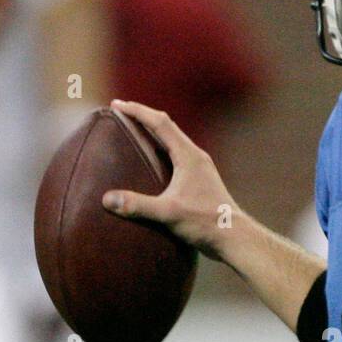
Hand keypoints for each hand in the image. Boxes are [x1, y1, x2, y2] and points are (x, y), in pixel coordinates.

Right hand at [102, 100, 237, 261]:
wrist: (234, 238)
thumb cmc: (206, 223)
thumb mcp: (169, 213)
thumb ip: (138, 206)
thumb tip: (107, 199)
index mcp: (189, 156)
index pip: (160, 123)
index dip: (137, 111)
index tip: (116, 104)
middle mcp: (195, 157)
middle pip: (166, 127)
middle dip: (142, 116)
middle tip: (120, 112)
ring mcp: (199, 168)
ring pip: (173, 141)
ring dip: (152, 133)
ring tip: (132, 132)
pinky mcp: (200, 181)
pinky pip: (176, 156)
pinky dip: (160, 151)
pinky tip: (150, 163)